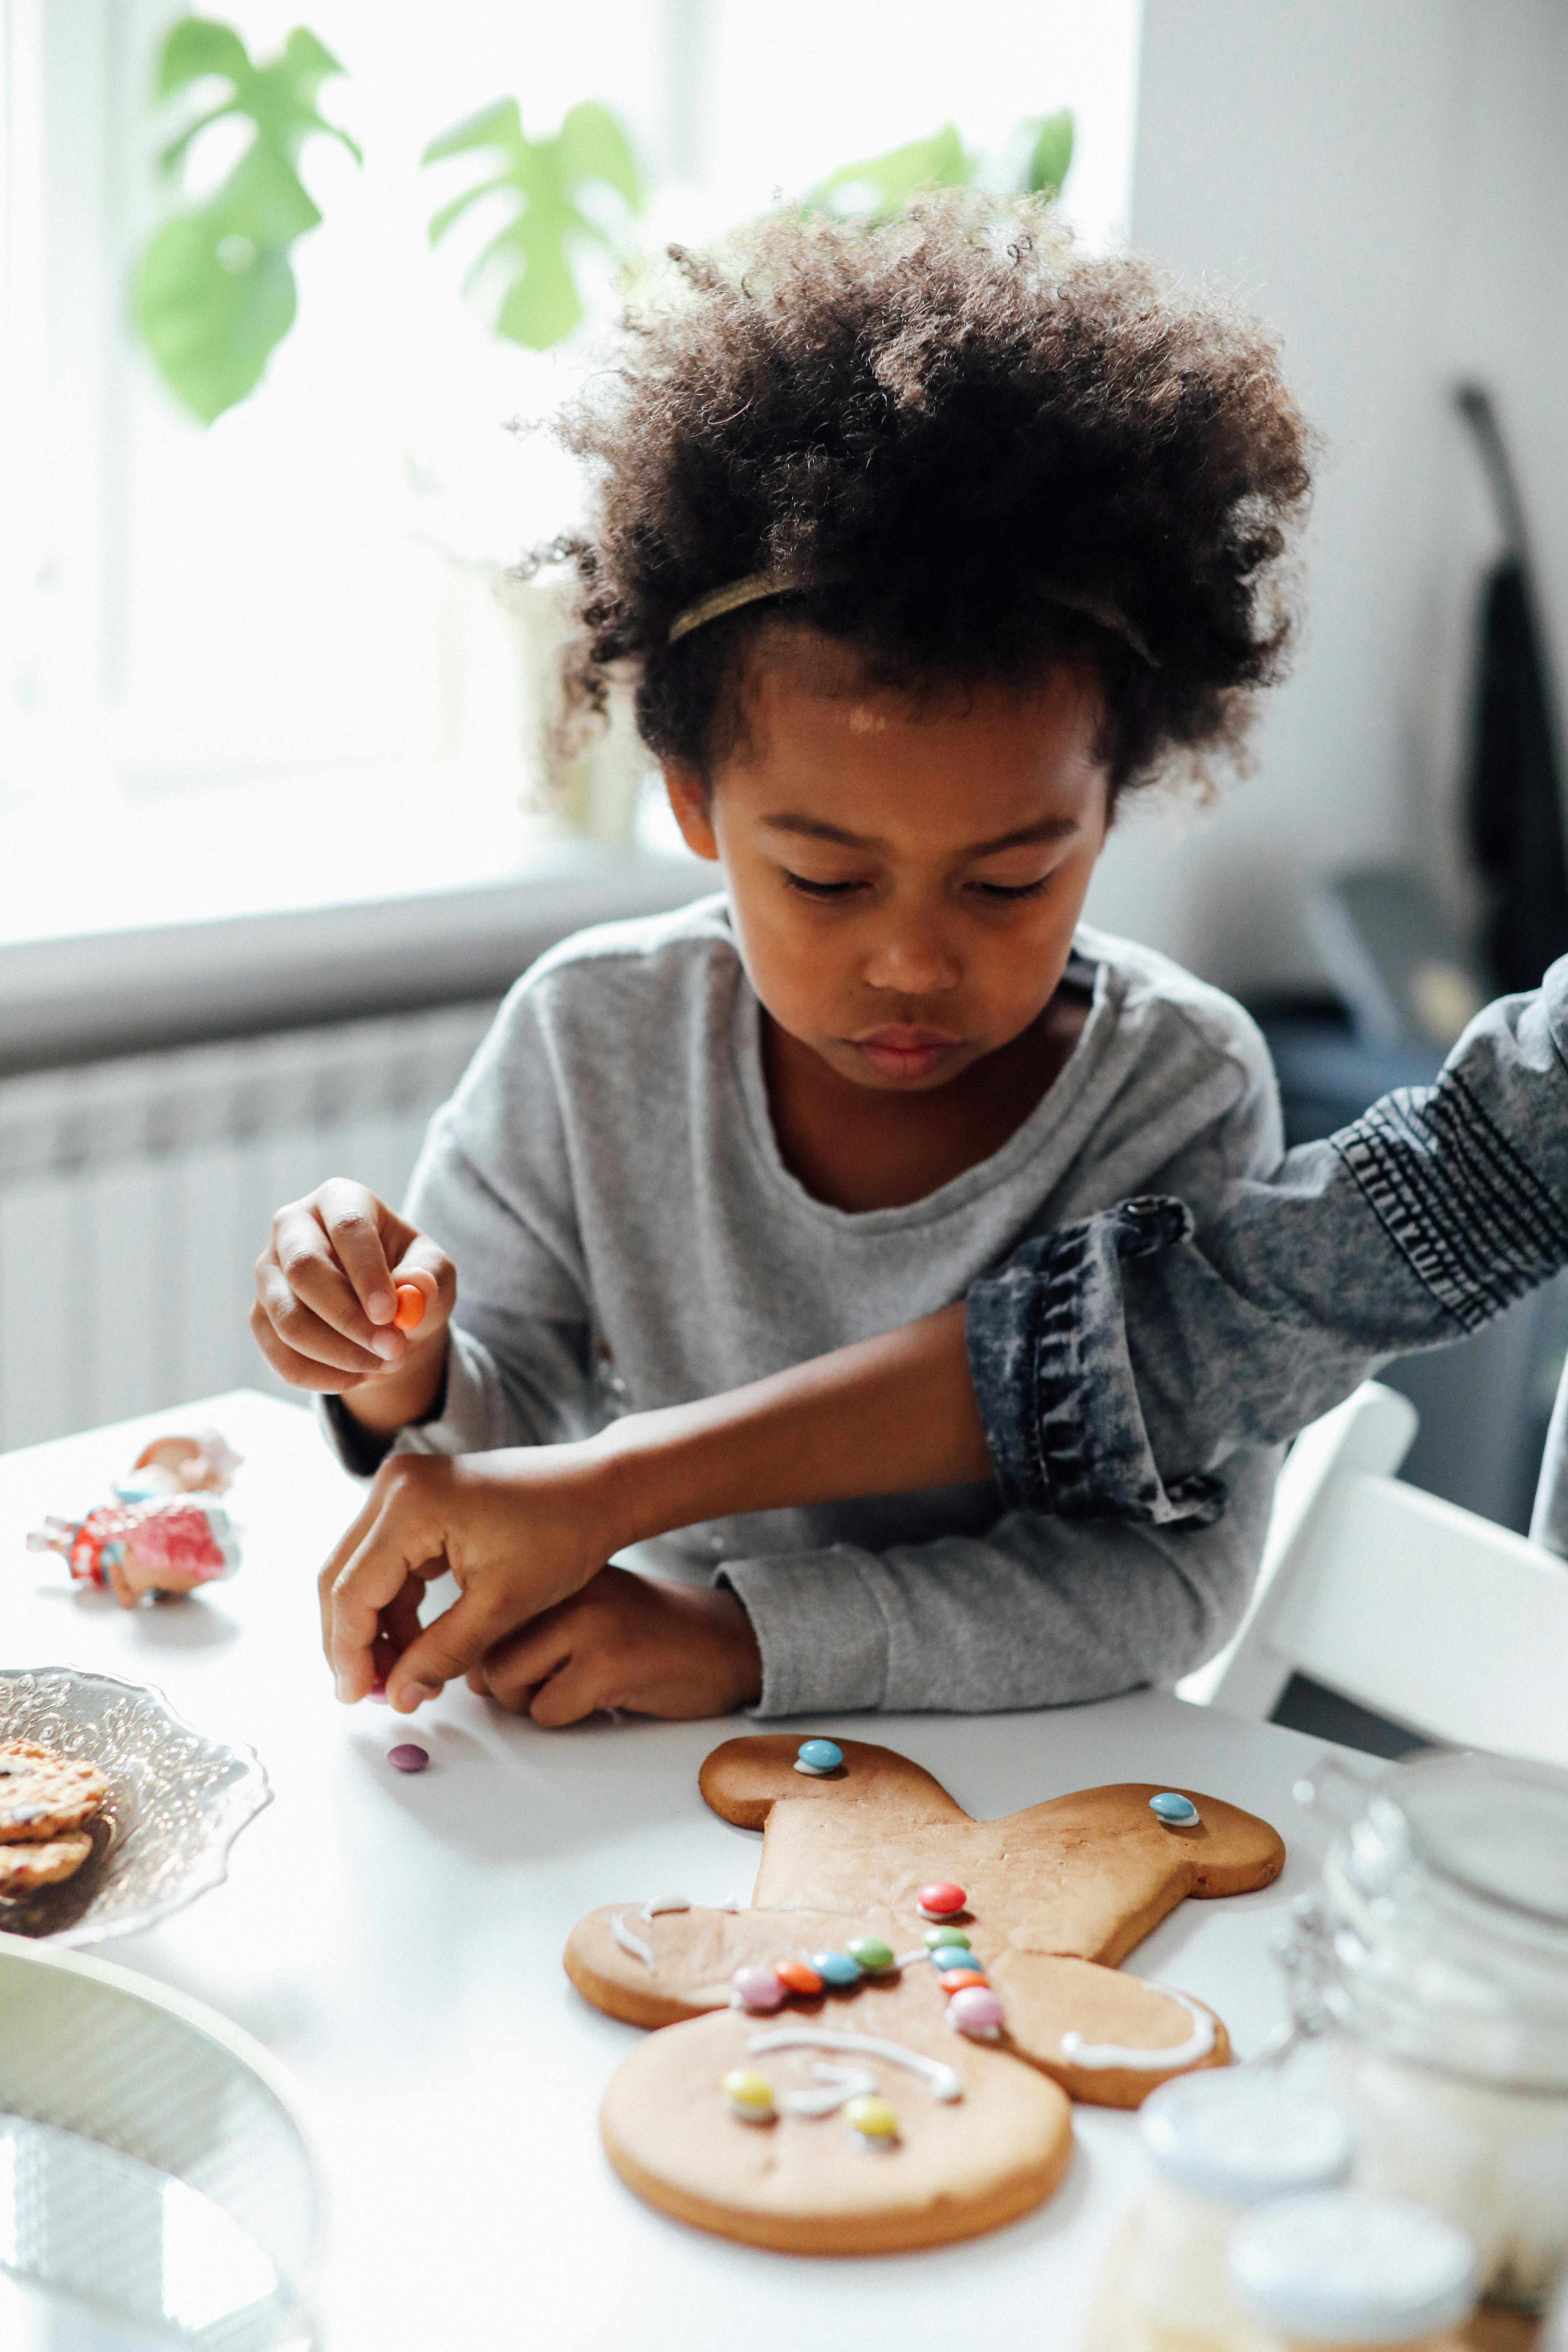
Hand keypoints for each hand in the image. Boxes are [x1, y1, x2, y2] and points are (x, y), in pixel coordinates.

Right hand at [252, 1179, 452, 1422]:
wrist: (381, 1311)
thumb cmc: (408, 1277)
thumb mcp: (434, 1272)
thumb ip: (430, 1277)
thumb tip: (416, 1290)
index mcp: (339, 1199)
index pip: (347, 1228)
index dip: (367, 1272)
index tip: (390, 1314)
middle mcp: (292, 1227)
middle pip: (305, 1271)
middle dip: (350, 1319)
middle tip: (394, 1350)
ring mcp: (267, 1272)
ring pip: (288, 1320)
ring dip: (340, 1353)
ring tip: (386, 1364)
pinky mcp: (259, 1316)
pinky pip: (281, 1356)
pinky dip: (323, 1376)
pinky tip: (358, 1377)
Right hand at [317, 1446, 619, 1707]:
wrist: (601, 1489)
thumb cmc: (564, 1535)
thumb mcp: (503, 1604)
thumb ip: (443, 1653)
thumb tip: (396, 1697)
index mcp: (410, 1504)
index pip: (352, 1590)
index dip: (349, 1651)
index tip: (356, 1699)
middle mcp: (396, 1485)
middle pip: (344, 1578)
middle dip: (353, 1641)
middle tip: (370, 1695)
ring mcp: (405, 1488)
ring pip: (363, 1572)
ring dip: (375, 1627)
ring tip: (399, 1678)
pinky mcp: (420, 1500)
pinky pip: (389, 1560)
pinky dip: (397, 1605)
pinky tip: (415, 1646)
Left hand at [467, 1566, 761, 1723]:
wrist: (725, 1643)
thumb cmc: (649, 1632)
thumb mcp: (586, 1609)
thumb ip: (530, 1627)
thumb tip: (469, 1671)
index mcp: (560, 1571)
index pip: (483, 1613)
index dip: (485, 1653)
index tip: (511, 1665)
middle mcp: (570, 1588)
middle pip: (485, 1650)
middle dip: (503, 1685)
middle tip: (547, 1682)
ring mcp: (590, 1624)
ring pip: (506, 1681)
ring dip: (530, 1702)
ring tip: (573, 1687)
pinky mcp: (609, 1665)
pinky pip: (547, 1711)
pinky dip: (568, 1717)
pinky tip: (603, 1697)